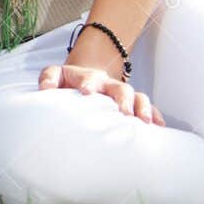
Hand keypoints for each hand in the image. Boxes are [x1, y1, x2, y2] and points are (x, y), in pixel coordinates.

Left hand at [38, 58, 165, 124]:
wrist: (84, 79)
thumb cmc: (67, 83)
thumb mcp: (55, 76)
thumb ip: (48, 79)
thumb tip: (45, 89)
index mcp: (87, 77)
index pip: (88, 77)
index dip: (88, 83)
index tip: (87, 93)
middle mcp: (108, 85)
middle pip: (120, 87)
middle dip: (123, 99)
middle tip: (124, 112)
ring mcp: (121, 94)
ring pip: (136, 96)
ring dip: (142, 108)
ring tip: (145, 122)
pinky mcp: (132, 103)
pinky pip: (146, 107)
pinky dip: (154, 115)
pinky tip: (159, 127)